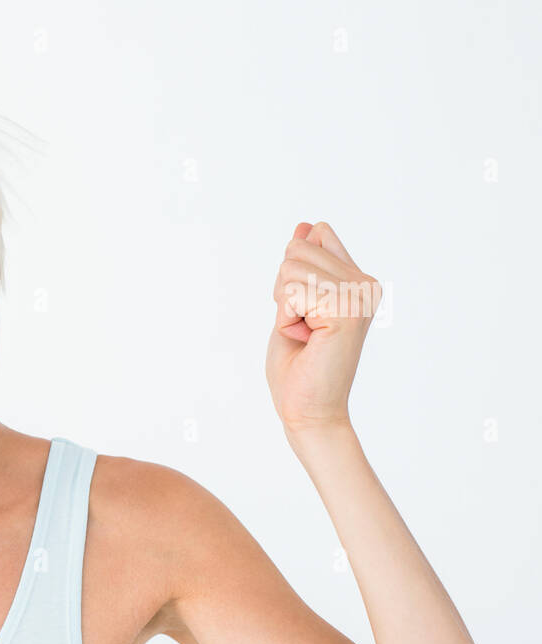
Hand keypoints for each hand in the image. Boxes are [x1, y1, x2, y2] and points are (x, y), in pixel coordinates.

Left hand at [265, 221, 380, 433]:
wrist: (307, 410)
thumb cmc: (298, 366)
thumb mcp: (293, 303)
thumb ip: (302, 266)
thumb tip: (306, 225)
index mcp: (358, 279)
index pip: (315, 236)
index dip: (292, 274)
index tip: (305, 310)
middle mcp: (366, 283)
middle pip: (297, 249)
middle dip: (284, 291)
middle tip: (303, 326)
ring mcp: (360, 295)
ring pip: (291, 267)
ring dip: (285, 306)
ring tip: (306, 334)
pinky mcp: (348, 309)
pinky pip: (292, 290)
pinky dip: (286, 317)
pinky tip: (307, 339)